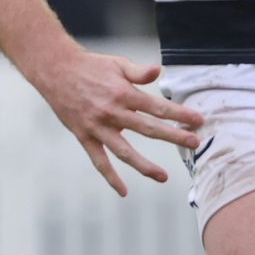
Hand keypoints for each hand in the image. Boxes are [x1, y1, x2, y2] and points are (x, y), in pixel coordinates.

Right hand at [33, 50, 203, 196]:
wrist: (55, 70)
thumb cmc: (91, 66)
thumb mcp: (118, 64)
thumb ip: (139, 72)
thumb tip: (158, 71)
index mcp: (124, 94)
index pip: (158, 107)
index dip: (180, 114)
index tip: (199, 121)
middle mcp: (112, 113)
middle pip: (148, 129)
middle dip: (174, 137)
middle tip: (195, 143)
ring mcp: (97, 127)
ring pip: (124, 151)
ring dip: (144, 165)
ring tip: (163, 177)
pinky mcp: (84, 136)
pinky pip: (98, 160)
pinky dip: (110, 177)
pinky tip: (123, 191)